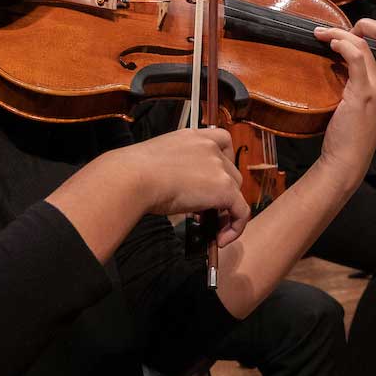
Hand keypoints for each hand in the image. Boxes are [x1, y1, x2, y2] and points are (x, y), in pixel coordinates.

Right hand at [111, 128, 249, 246]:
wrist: (134, 178)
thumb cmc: (135, 172)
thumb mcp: (160, 160)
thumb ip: (178, 167)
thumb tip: (182, 188)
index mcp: (194, 136)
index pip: (222, 140)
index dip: (223, 161)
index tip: (212, 178)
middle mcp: (210, 146)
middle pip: (231, 170)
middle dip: (222, 190)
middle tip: (205, 209)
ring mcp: (219, 166)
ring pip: (236, 190)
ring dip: (226, 208)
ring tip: (210, 225)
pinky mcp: (224, 188)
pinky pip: (241, 211)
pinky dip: (236, 226)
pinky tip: (221, 238)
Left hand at [315, 19, 375, 186]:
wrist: (348, 159)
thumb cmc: (351, 133)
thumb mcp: (365, 102)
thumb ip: (363, 80)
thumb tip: (345, 55)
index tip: (359, 31)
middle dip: (368, 22)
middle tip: (347, 29)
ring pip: (367, 41)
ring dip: (341, 31)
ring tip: (325, 34)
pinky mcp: (363, 92)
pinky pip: (355, 54)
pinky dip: (339, 42)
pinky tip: (328, 44)